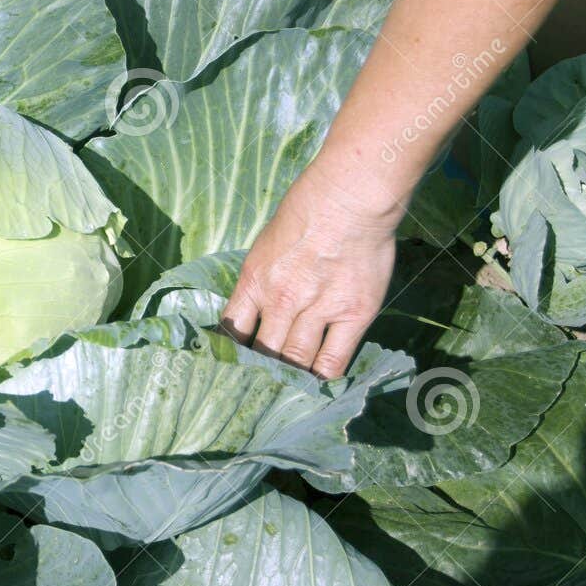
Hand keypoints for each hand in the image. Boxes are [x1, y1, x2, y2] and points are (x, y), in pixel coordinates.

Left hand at [218, 160, 400, 378]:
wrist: (350, 196)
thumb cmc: (307, 209)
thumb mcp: (267, 244)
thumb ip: (262, 279)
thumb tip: (258, 306)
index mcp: (254, 281)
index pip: (232, 332)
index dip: (232, 354)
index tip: (234, 365)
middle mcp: (281, 300)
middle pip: (264, 353)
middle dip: (261, 372)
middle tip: (262, 386)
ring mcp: (318, 310)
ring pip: (297, 361)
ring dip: (291, 377)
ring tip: (289, 388)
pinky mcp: (353, 314)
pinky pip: (334, 360)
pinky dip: (323, 375)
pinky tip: (319, 381)